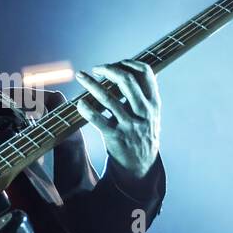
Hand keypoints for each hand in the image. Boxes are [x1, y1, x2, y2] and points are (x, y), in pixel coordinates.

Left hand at [73, 60, 160, 177]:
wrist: (141, 169)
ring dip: (91, 84)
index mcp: (153, 104)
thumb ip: (145, 96)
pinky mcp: (116, 137)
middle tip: (96, 68)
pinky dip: (87, 109)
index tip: (116, 63)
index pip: (146, 73)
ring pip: (108, 98)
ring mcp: (129, 125)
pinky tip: (79, 103)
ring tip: (80, 76)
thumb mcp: (152, 116)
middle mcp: (143, 112)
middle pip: (126, 80)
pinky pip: (98, 120)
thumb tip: (134, 72)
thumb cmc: (142, 137)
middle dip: (108, 69)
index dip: (129, 63)